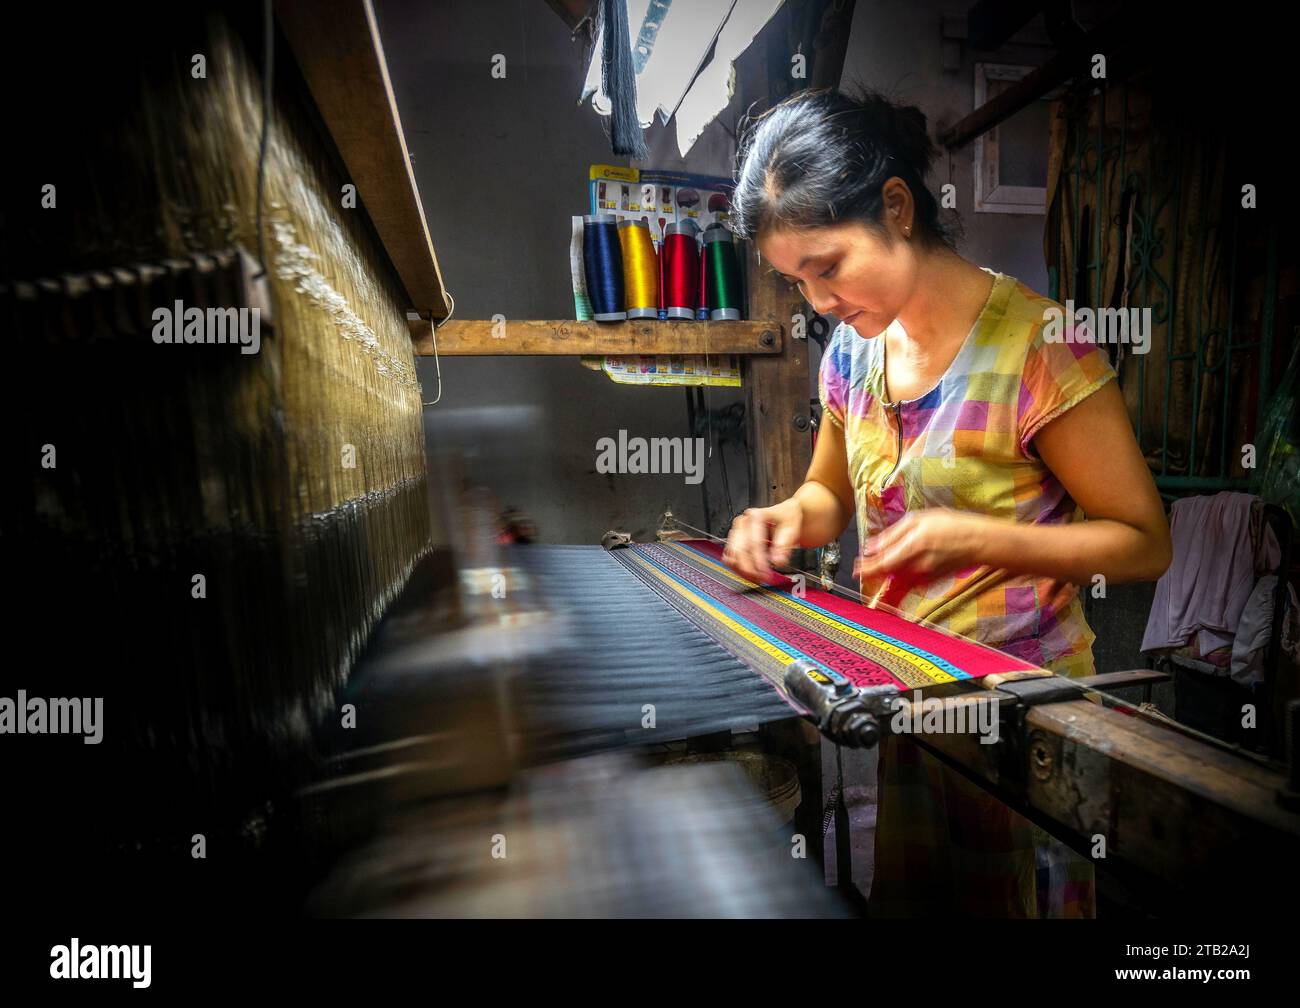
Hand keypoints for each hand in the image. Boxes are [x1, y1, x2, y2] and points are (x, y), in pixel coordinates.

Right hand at [722, 498, 802, 583]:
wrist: (784, 515)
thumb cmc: (787, 519)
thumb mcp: (791, 529)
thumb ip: (784, 546)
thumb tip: (777, 561)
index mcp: (756, 516)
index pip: (754, 543)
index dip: (759, 561)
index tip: (766, 574)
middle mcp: (743, 522)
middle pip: (739, 550)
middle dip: (749, 568)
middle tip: (761, 579)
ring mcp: (736, 531)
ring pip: (731, 555)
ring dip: (742, 570)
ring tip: (757, 578)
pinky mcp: (734, 541)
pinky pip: (730, 558)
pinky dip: (738, 568)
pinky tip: (750, 574)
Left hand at [854, 508, 983, 582]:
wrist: (978, 542)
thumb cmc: (950, 526)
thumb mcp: (918, 520)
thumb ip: (892, 535)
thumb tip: (871, 547)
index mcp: (912, 548)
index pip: (881, 564)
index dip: (865, 568)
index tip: (855, 569)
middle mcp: (916, 567)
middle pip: (885, 575)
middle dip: (871, 572)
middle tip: (859, 569)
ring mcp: (923, 577)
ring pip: (894, 581)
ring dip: (883, 577)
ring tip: (874, 569)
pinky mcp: (929, 582)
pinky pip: (907, 584)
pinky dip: (897, 580)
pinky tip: (895, 574)